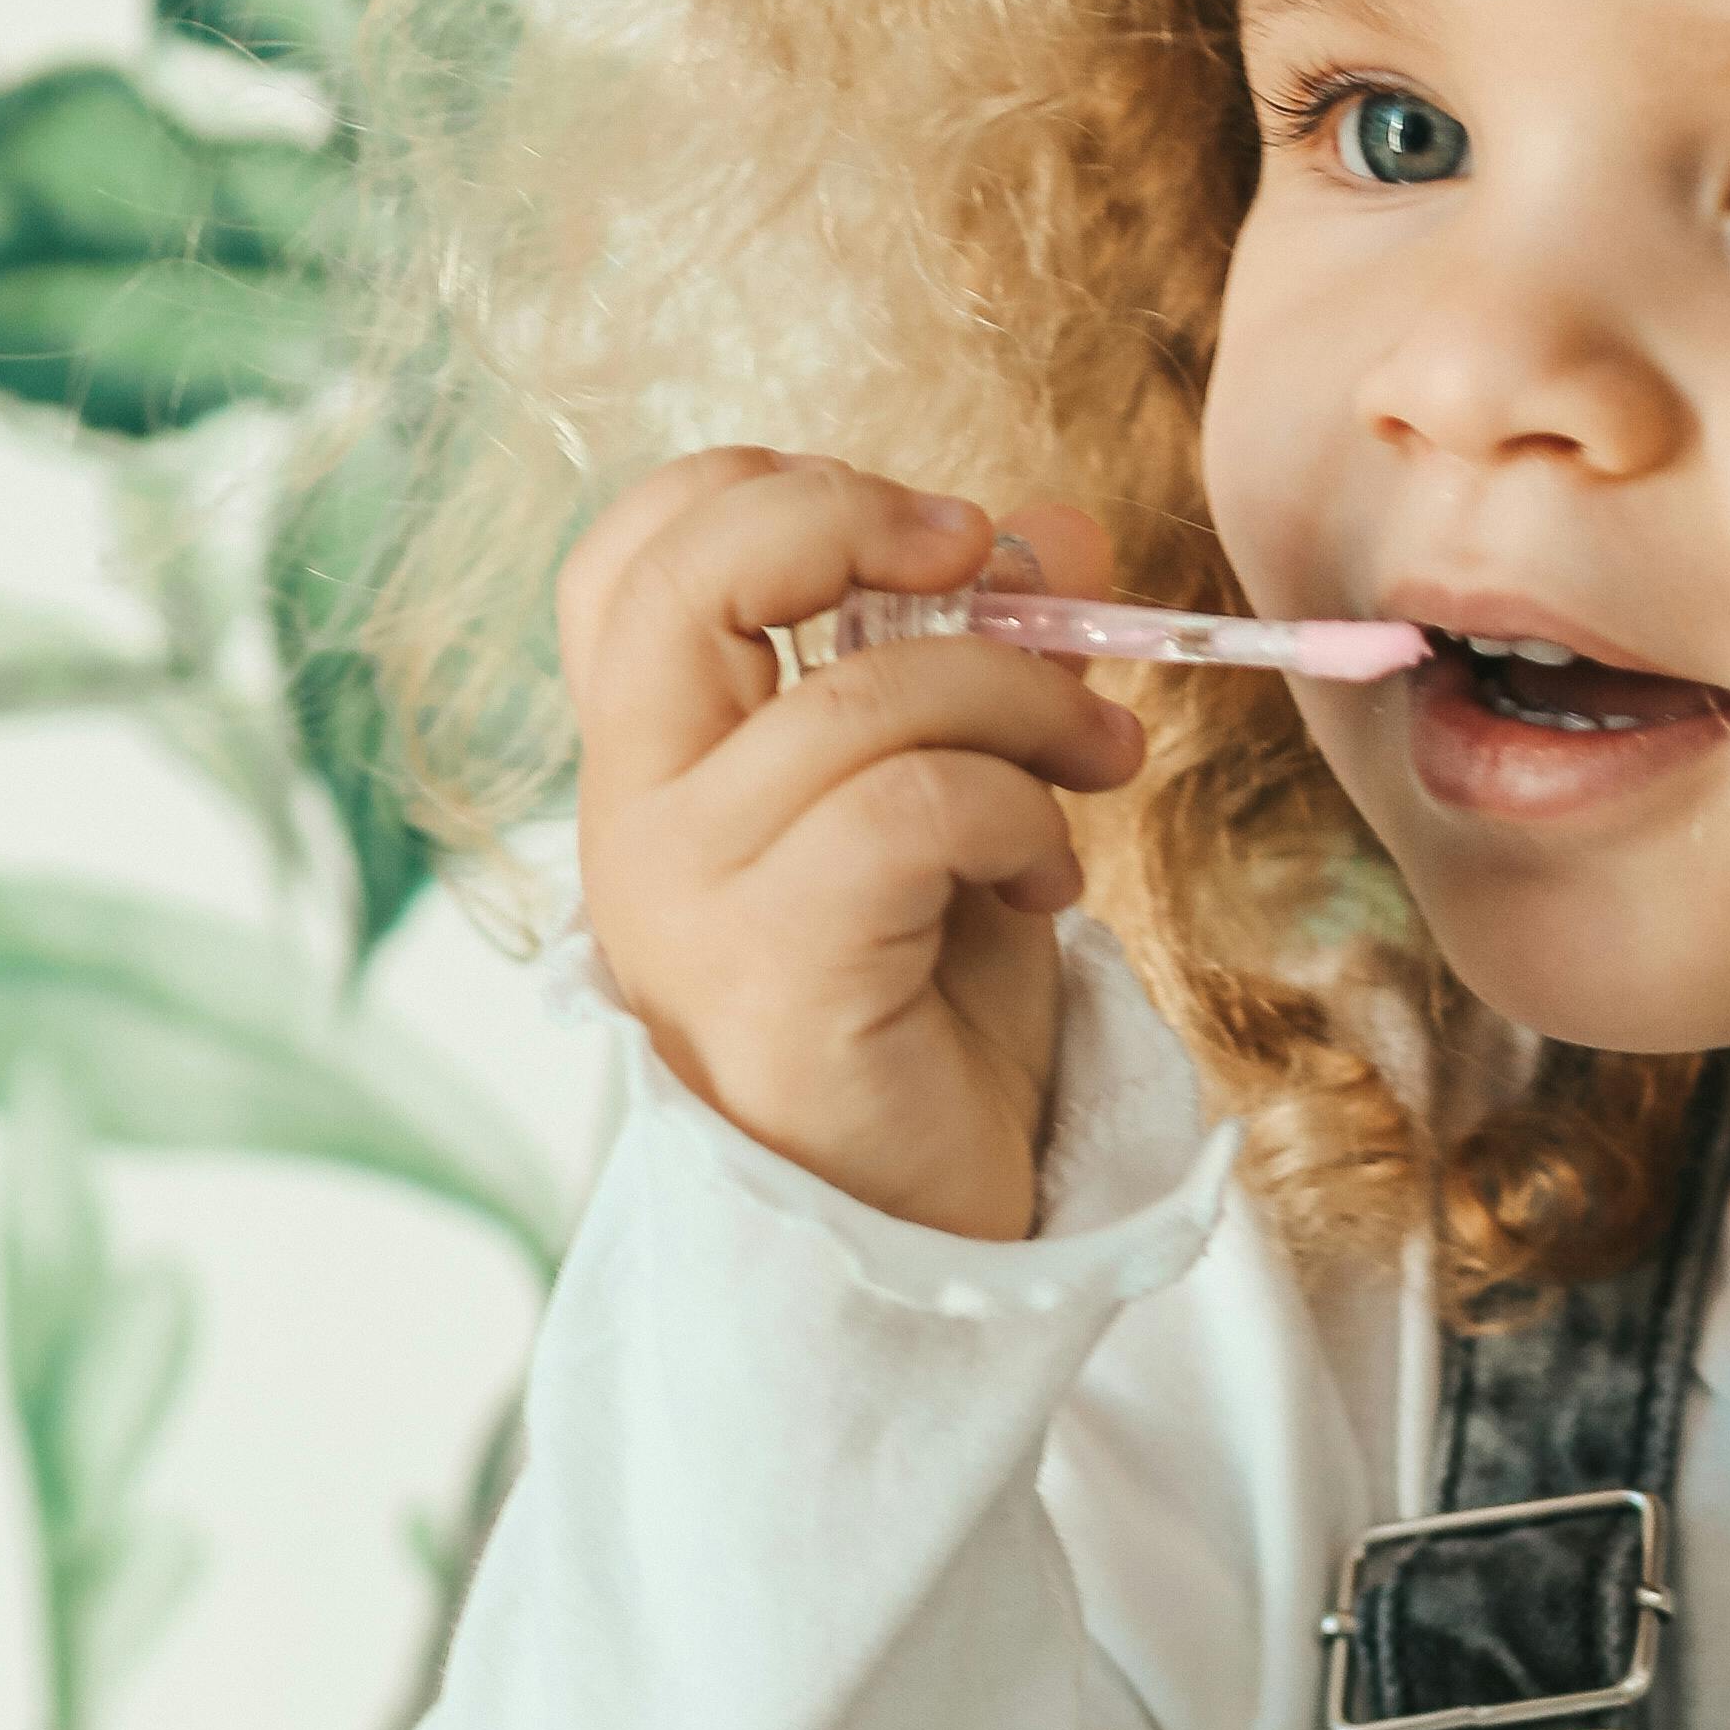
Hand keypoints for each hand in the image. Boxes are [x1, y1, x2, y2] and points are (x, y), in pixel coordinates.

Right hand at [559, 452, 1144, 1244]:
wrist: (924, 1238)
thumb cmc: (928, 1026)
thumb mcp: (965, 805)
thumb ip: (987, 662)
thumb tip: (1055, 525)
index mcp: (658, 762)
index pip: (635, 551)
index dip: (773, 491)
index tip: (932, 540)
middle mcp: (636, 816)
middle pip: (686, 567)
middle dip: (857, 519)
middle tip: (985, 568)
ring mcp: (687, 894)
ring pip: (862, 691)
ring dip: (1025, 703)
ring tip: (1093, 771)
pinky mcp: (771, 970)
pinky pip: (910, 807)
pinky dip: (1017, 817)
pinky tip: (1045, 887)